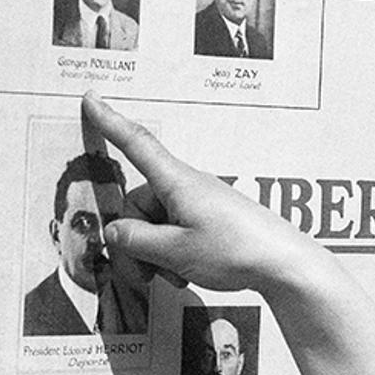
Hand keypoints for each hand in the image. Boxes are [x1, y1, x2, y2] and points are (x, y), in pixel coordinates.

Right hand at [83, 94, 322, 298]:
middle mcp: (186, 186)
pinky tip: (185, 273)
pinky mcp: (210, 220)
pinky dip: (173, 254)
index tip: (91, 99)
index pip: (136, 144)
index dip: (110, 122)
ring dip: (155, 253)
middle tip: (145, 272)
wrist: (283, 264)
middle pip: (139, 204)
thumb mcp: (175, 251)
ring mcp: (199, 203)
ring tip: (173, 275)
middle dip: (134, 240)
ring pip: (156, 224)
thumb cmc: (235, 250)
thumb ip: (137, 241)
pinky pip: (176, 232)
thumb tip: (114, 231)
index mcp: (177, 182)